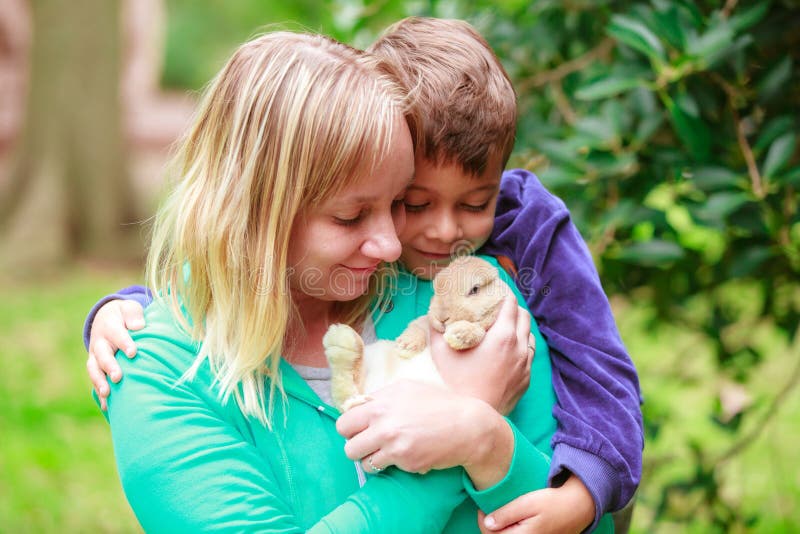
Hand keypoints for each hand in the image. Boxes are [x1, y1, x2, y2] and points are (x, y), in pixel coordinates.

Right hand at [86, 299, 144, 409]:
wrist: (107, 317)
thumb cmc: (125, 315)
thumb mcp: (129, 308)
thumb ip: (133, 315)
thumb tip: (139, 326)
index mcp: (110, 326)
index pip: (117, 334)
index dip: (124, 343)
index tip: (133, 353)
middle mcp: (100, 342)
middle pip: (102, 355)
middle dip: (109, 366)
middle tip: (118, 377)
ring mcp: (95, 356)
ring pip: (94, 369)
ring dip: (99, 382)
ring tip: (107, 393)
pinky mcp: (96, 367)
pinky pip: (96, 380)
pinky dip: (99, 393)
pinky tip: (107, 407)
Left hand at [336, 380, 512, 487]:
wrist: (467, 426)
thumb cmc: (438, 404)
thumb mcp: (407, 388)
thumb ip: (380, 397)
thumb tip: (358, 405)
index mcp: (380, 403)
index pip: (344, 422)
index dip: (351, 428)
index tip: (360, 429)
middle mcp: (383, 424)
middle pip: (348, 446)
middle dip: (357, 446)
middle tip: (371, 443)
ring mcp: (394, 445)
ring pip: (362, 462)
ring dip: (371, 459)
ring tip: (386, 451)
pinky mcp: (405, 462)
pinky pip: (384, 469)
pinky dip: (391, 465)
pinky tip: (406, 454)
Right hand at [430, 295, 532, 414]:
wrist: (471, 419)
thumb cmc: (454, 384)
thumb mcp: (440, 352)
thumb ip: (437, 328)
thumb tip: (433, 312)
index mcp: (502, 337)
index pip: (511, 303)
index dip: (504, 292)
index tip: (495, 289)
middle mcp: (519, 348)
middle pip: (523, 316)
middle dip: (511, 308)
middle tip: (496, 307)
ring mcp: (525, 366)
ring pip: (529, 336)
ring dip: (518, 328)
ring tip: (502, 329)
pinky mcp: (525, 381)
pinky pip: (528, 356)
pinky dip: (520, 348)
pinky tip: (505, 352)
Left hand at [478, 475, 594, 533]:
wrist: (578, 506)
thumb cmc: (553, 502)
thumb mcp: (527, 503)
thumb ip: (506, 515)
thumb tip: (487, 524)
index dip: (482, 522)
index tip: (482, 508)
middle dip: (490, 528)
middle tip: (489, 511)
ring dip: (500, 531)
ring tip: (500, 516)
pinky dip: (511, 531)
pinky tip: (511, 522)